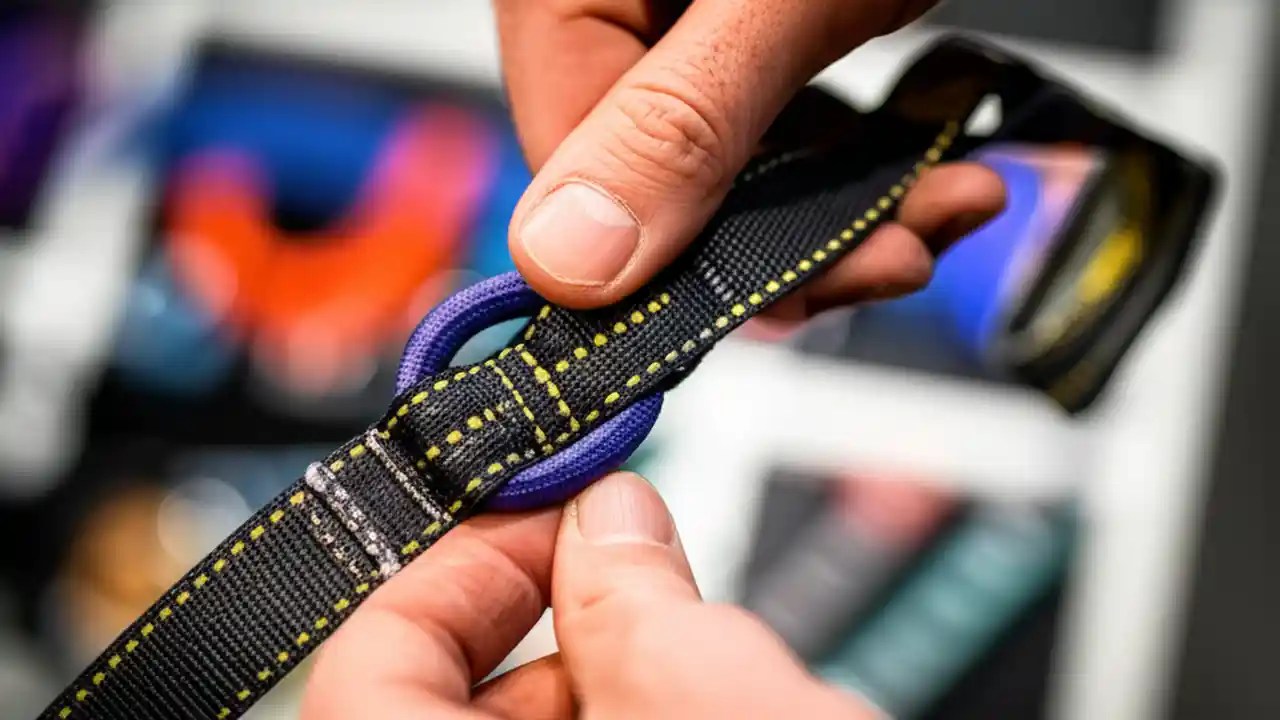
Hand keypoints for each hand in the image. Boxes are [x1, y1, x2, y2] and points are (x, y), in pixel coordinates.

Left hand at [302, 472, 875, 717]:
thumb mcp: (732, 714)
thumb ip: (648, 606)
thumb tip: (611, 520)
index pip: (367, 661)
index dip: (457, 560)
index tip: (549, 510)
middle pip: (445, 689)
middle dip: (552, 606)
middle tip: (635, 551)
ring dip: (606, 661)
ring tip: (697, 627)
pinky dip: (633, 708)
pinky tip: (710, 690)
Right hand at [497, 0, 1004, 315]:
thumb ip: (685, 119)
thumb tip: (569, 258)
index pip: (576, 171)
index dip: (676, 263)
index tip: (781, 304)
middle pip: (659, 181)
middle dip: (796, 239)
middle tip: (895, 250)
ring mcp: (677, 10)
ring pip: (729, 164)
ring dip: (848, 206)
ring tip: (944, 200)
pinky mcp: (745, 19)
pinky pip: (775, 119)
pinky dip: (858, 154)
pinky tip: (926, 159)